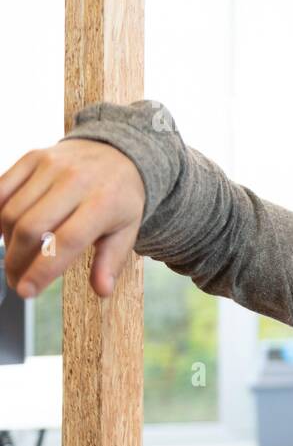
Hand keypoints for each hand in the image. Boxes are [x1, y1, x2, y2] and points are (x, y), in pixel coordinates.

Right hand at [0, 138, 145, 298]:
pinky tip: (4, 234)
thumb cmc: (120, 199)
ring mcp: (51, 166)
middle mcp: (75, 181)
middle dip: (17, 262)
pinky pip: (0, 189)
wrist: (117, 153)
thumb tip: (103, 291)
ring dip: (6, 243)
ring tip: (14, 261)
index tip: (26, 292)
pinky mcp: (32, 157)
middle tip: (17, 281)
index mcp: (104, 202)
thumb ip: (112, 260)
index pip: (67, 241)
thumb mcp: (127, 230)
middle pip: (31, 228)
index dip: (42, 270)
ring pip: (11, 212)